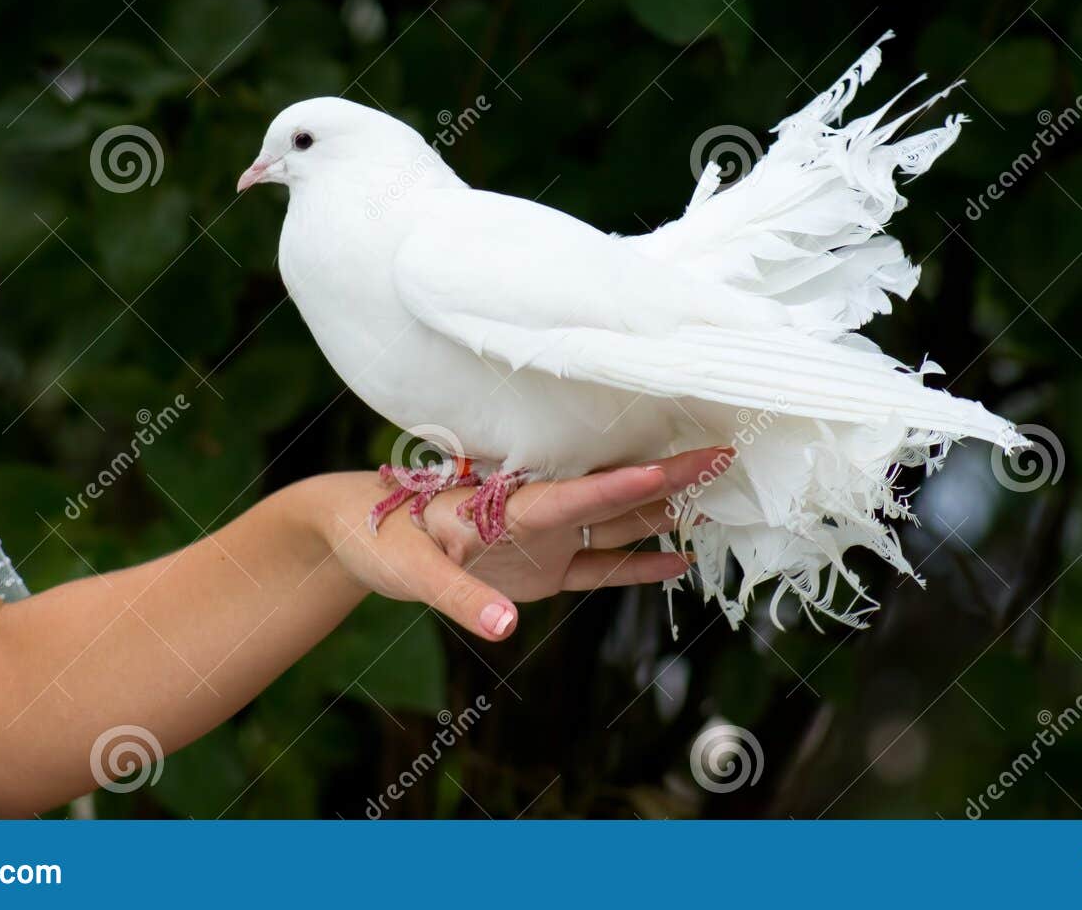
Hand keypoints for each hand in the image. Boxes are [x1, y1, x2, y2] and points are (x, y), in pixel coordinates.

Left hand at [307, 448, 730, 641]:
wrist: (355, 533)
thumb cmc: (378, 534)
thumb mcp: (411, 567)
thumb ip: (460, 597)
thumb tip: (505, 630)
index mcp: (510, 505)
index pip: (580, 493)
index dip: (626, 483)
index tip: (675, 464)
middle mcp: (537, 516)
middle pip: (614, 497)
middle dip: (668, 476)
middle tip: (726, 452)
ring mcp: (543, 542)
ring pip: (615, 526)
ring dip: (662, 514)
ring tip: (718, 498)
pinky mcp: (538, 570)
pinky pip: (596, 569)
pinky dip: (635, 567)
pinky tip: (677, 564)